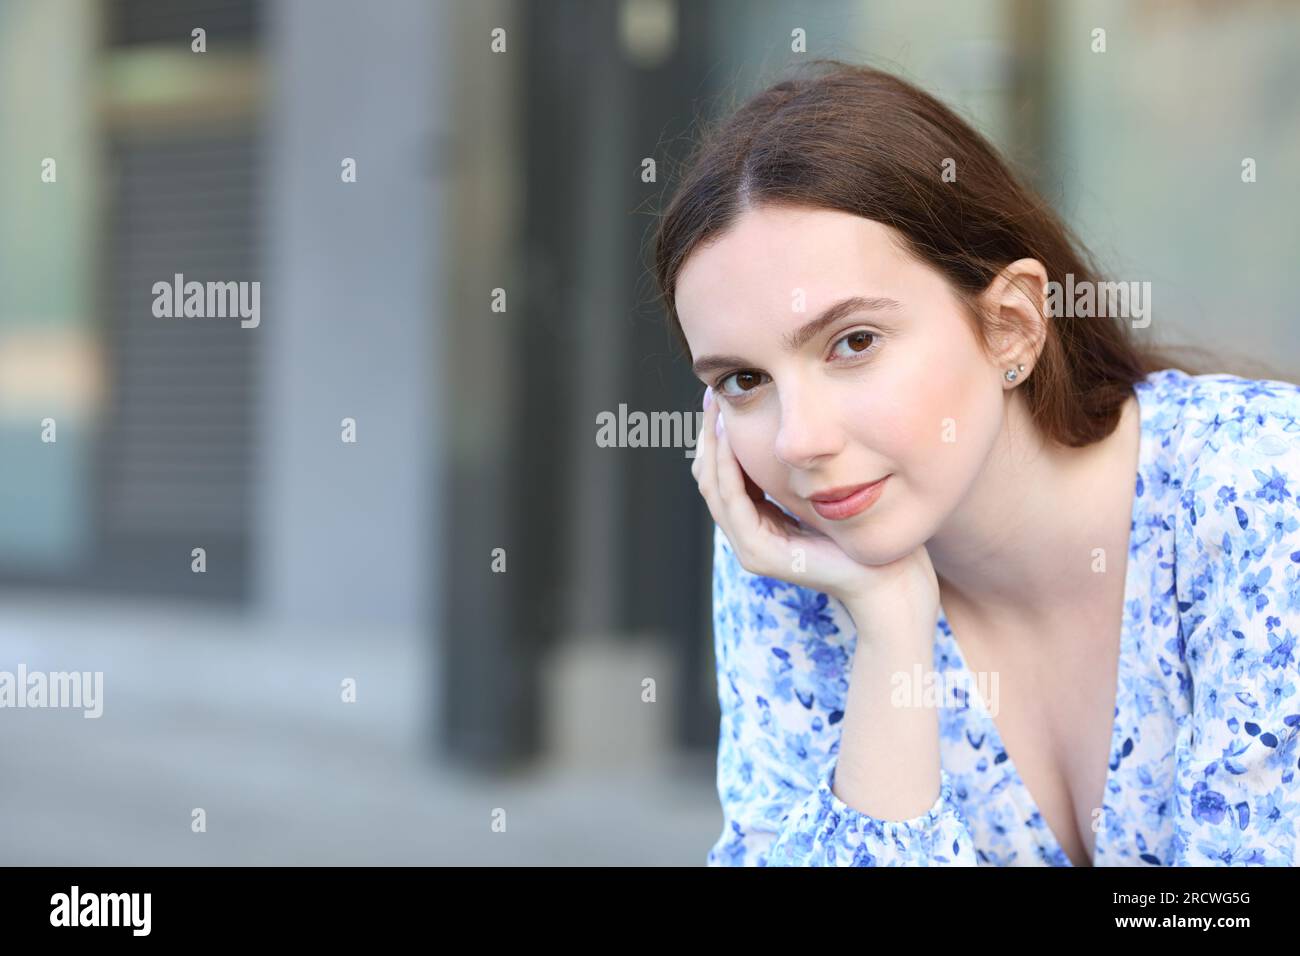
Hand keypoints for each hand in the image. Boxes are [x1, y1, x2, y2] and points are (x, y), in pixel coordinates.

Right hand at [692, 386, 939, 617]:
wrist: (888, 577)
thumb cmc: (866, 531)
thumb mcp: (823, 492)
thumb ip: (801, 473)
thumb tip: (790, 432)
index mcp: (760, 525)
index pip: (723, 478)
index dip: (716, 439)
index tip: (720, 401)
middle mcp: (749, 538)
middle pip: (710, 480)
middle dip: (708, 436)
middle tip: (711, 396)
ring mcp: (751, 548)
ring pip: (714, 489)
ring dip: (712, 447)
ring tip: (715, 411)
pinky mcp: (760, 553)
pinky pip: (733, 502)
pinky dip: (728, 468)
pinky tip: (730, 439)